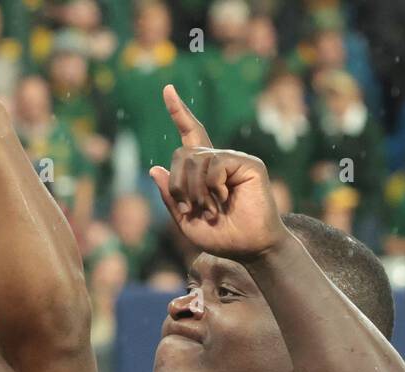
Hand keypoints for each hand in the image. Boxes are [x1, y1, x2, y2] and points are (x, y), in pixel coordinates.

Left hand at [149, 85, 286, 260]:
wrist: (251, 249)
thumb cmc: (222, 237)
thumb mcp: (185, 221)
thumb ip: (170, 197)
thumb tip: (154, 169)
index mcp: (204, 171)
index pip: (190, 135)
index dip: (179, 112)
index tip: (167, 89)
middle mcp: (219, 160)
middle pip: (182, 154)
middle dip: (177, 184)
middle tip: (191, 208)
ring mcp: (234, 159)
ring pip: (196, 159)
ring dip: (195, 190)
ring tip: (210, 208)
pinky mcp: (248, 163)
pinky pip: (215, 163)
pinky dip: (212, 185)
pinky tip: (223, 198)